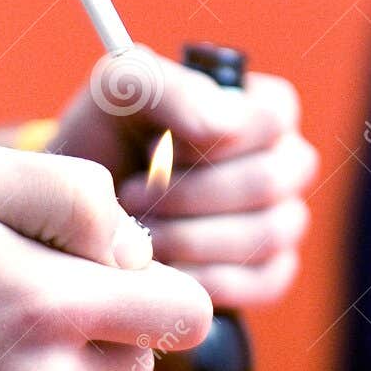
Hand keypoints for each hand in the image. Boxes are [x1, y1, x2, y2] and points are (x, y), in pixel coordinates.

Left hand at [54, 46, 318, 306]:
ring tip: (137, 233)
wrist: (84, 207)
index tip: (149, 148)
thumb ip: (167, 87)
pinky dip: (205, 278)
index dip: (205, 141)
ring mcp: (284, 220)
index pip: (269, 120)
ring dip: (188, 237)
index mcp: (263, 108)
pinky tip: (163, 268)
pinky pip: (263, 282)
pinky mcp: (270, 273)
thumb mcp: (121, 91)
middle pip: (268, 181)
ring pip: (266, 234)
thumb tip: (222, 128)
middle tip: (131, 196)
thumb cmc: (107, 137)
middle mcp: (286, 162)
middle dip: (187, 194)